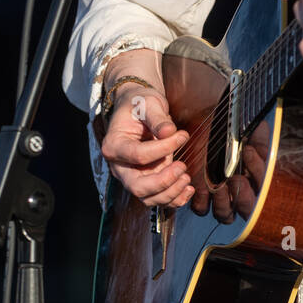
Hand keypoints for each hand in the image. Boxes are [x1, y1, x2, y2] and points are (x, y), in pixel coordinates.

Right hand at [101, 81, 193, 207]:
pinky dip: (174, 199)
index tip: (182, 135)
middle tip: (182, 167)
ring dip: (170, 193)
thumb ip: (158, 118)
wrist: (139, 109)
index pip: (138, 156)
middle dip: (163, 182)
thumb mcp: (148, 103)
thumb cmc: (140, 105)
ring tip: (186, 177)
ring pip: (148, 198)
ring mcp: (132, 176)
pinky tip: (188, 189)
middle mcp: (119, 166)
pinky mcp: (146, 181)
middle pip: (137, 187)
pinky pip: (157, 199)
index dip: (163, 149)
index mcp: (114, 145)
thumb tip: (169, 132)